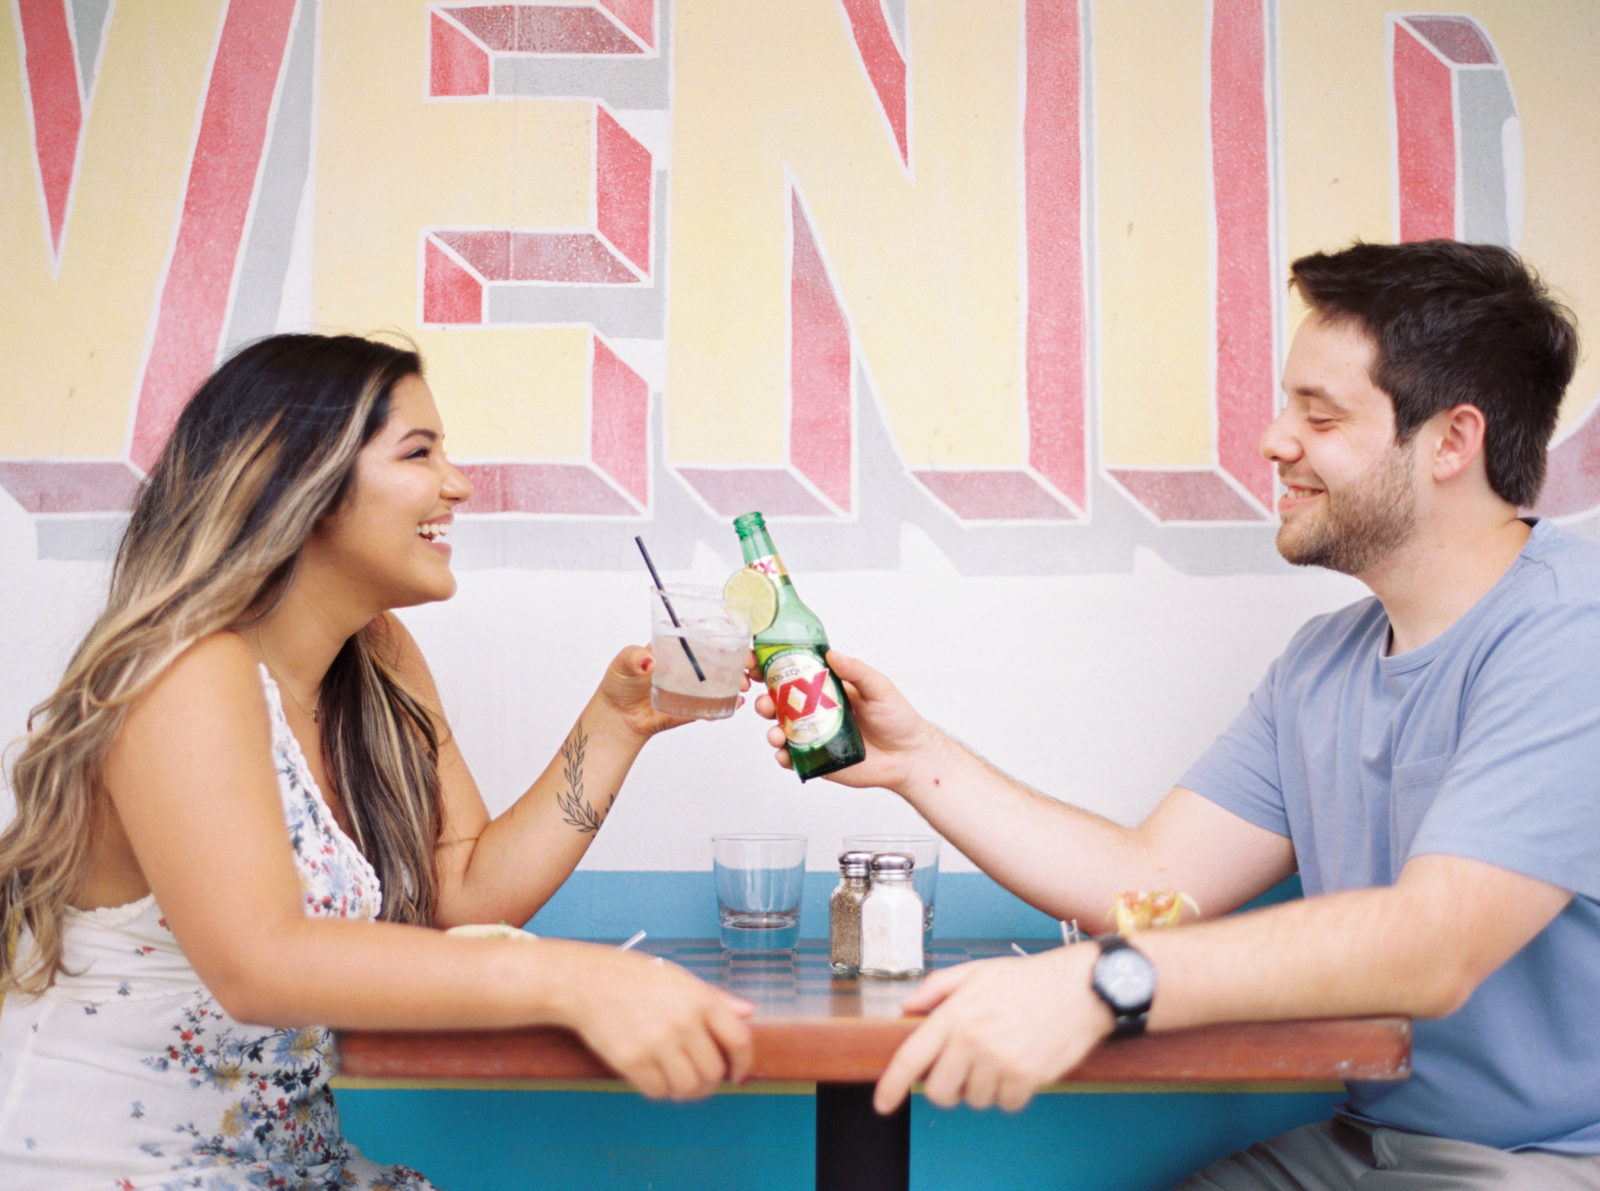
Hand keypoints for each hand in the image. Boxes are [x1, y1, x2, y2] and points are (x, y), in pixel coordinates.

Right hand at [567, 948, 754, 1099]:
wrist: (587, 982)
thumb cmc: (634, 977)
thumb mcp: (680, 978)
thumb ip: (715, 998)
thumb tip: (748, 1011)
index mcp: (700, 999)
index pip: (739, 1040)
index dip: (744, 1063)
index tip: (738, 1073)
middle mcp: (683, 1023)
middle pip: (714, 1071)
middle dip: (712, 1081)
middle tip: (701, 1078)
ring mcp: (658, 1043)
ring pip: (689, 1087)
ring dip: (687, 1091)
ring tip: (679, 1080)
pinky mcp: (633, 1061)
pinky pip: (659, 1091)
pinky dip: (661, 1090)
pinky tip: (656, 1076)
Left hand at [597, 645, 747, 739]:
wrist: (619, 717)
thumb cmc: (620, 684)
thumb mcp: (623, 662)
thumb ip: (633, 657)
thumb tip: (648, 661)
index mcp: (676, 647)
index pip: (703, 633)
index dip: (722, 630)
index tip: (735, 631)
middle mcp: (689, 664)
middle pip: (721, 655)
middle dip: (740, 656)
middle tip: (747, 661)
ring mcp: (693, 686)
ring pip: (723, 679)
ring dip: (739, 680)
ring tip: (743, 684)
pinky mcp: (694, 707)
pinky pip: (714, 706)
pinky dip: (727, 705)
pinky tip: (736, 703)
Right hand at [755, 651, 933, 789]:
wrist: (909, 757)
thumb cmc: (897, 718)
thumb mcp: (879, 688)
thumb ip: (857, 672)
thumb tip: (832, 654)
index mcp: (827, 690)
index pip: (795, 677)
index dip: (773, 672)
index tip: (758, 667)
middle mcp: (817, 712)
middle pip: (781, 705)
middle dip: (765, 704)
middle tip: (764, 705)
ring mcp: (816, 737)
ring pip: (782, 732)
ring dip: (771, 731)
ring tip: (775, 734)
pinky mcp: (819, 760)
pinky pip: (794, 759)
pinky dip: (783, 757)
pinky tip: (784, 754)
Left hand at [874, 947, 1110, 1113]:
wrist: (1080, 988)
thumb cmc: (1029, 979)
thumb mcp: (977, 970)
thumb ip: (937, 987)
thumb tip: (908, 1006)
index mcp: (955, 1014)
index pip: (911, 1058)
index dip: (891, 1085)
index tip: (883, 1103)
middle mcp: (972, 1040)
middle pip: (940, 1091)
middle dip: (947, 1087)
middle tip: (963, 1070)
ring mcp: (999, 1061)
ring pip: (974, 1099)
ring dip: (983, 1087)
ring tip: (1000, 1057)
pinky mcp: (1026, 1077)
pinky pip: (1006, 1103)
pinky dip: (1011, 1093)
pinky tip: (1020, 1066)